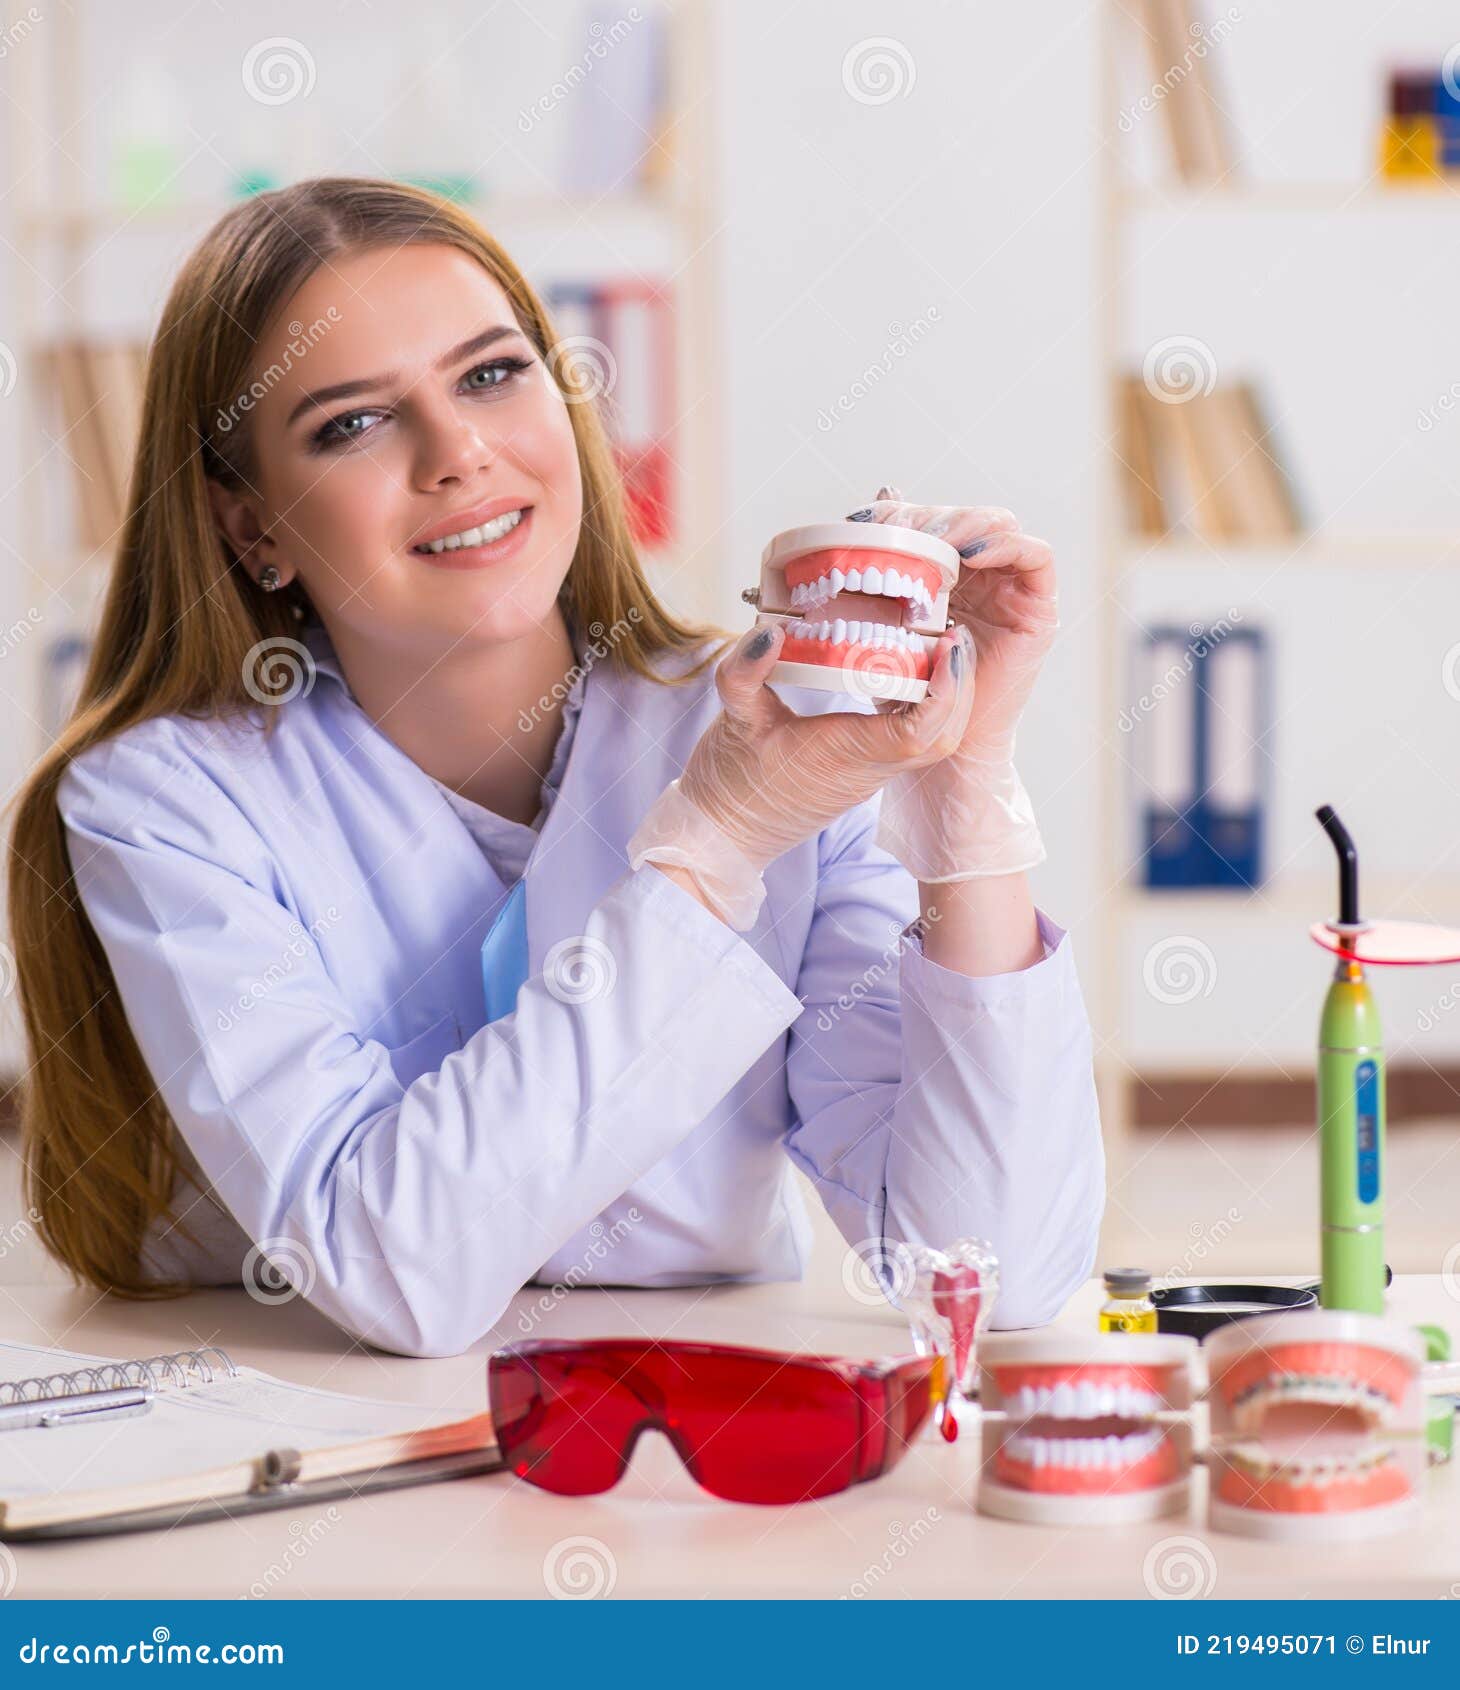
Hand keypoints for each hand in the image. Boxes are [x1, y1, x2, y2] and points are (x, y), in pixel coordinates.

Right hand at [682, 618, 974, 867]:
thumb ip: (745, 671)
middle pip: (943, 738)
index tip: (946, 647)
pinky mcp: (864, 774)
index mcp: (843, 756)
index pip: (917, 732)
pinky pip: (912, 742)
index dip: (943, 690)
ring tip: (940, 649)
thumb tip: (771, 629)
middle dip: (959, 688)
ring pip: (934, 742)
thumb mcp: (734, 718)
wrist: (724, 835)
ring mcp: (869, 776)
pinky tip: (909, 672)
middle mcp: (867, 771)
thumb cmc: (730, 782)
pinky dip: (924, 707)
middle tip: (953, 637)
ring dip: (947, 698)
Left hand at [851, 487, 1057, 880]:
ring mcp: (1013, 589)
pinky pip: (1037, 557)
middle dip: (931, 516)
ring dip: (964, 524)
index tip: (863, 522)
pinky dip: (1007, 544)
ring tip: (931, 541)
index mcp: (945, 574)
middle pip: (964, 516)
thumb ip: (874, 579)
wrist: (939, 747)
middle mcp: (982, 575)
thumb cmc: (907, 691)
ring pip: (999, 525)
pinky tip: (969, 555)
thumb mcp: (878, 627)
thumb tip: (854, 523)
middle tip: (898, 531)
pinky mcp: (1039, 608)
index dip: (902, 511)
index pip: (930, 519)